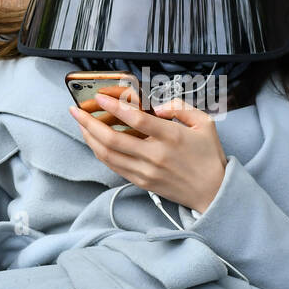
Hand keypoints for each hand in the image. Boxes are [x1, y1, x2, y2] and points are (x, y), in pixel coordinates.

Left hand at [68, 93, 227, 214]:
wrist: (212, 192)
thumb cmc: (208, 156)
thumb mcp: (205, 123)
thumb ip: (181, 108)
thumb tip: (157, 106)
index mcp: (171, 137)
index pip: (136, 119)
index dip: (114, 107)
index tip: (99, 97)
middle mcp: (155, 156)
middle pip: (113, 139)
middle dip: (89, 123)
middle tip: (76, 110)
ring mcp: (146, 171)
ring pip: (108, 155)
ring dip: (90, 138)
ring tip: (80, 124)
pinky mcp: (141, 182)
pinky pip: (114, 166)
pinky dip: (100, 153)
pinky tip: (94, 141)